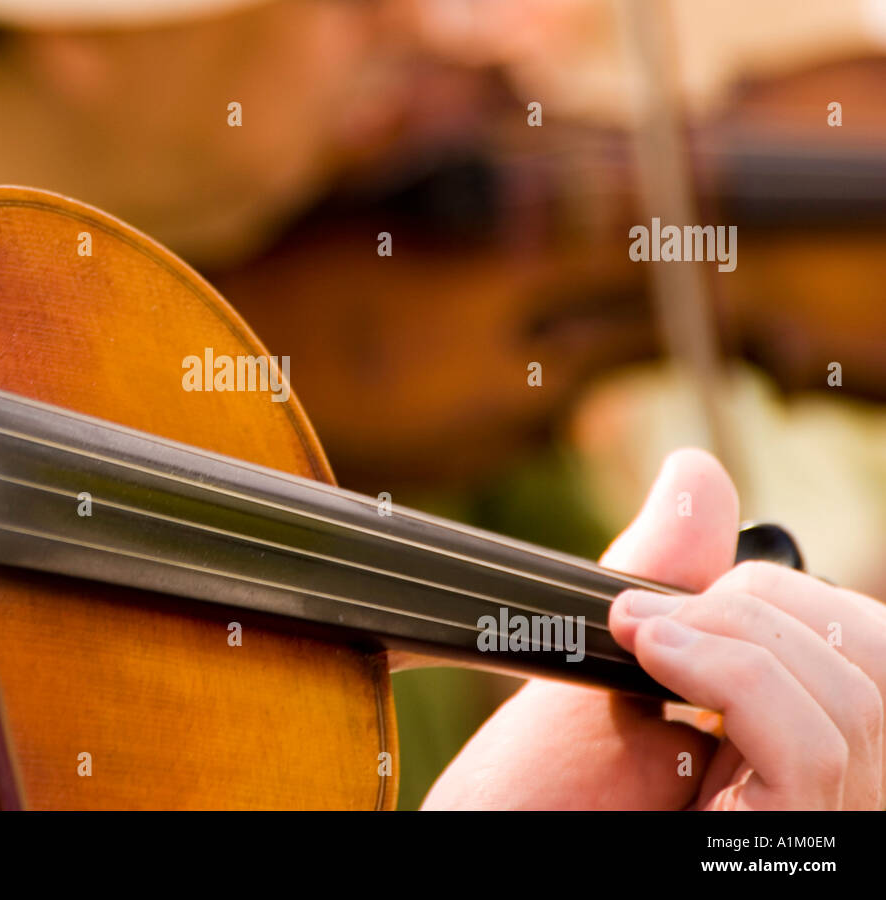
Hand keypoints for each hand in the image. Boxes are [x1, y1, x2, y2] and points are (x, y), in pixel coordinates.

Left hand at [422, 448, 885, 808]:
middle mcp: (819, 786)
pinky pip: (814, 746)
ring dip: (733, 633)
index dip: (777, 594)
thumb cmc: (532, 797)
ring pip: (854, 692)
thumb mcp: (606, 674)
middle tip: (651, 622)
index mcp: (786, 741)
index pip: (858, 639)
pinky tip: (656, 656)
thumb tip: (698, 474)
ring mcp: (811, 821)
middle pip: (873, 652)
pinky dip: (734, 676)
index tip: (666, 603)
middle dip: (763, 601)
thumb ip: (668, 582)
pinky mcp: (788, 841)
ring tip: (642, 641)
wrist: (484, 858)